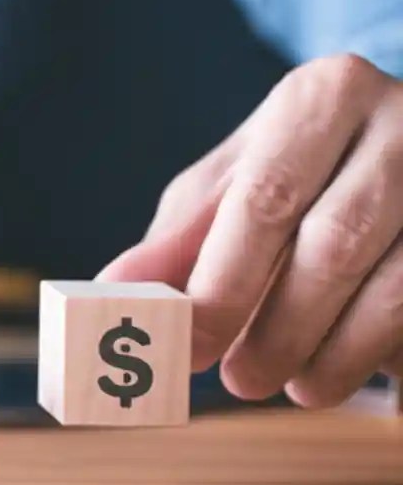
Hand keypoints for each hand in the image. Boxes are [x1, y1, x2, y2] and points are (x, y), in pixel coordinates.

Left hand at [98, 54, 402, 407]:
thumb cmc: (301, 171)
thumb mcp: (232, 188)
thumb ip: (177, 240)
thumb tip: (111, 292)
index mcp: (322, 97)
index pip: (266, 201)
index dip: (224, 286)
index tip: (192, 351)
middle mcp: (402, 124)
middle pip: (333, 246)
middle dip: (279, 330)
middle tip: (242, 381)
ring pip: (398, 287)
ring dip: (341, 354)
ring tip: (301, 387)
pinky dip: (391, 354)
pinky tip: (356, 370)